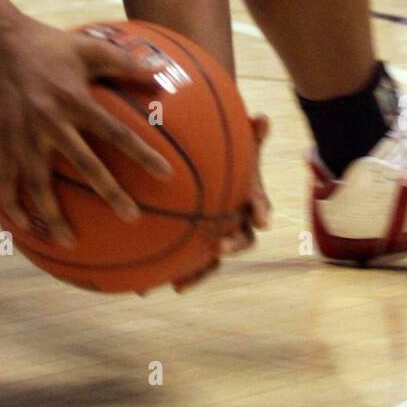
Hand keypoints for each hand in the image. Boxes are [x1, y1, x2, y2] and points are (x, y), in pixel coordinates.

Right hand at [0, 19, 172, 244]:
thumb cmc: (50, 45)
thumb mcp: (90, 48)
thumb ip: (126, 63)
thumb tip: (162, 72)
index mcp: (75, 100)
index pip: (115, 132)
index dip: (141, 153)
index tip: (165, 175)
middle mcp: (51, 122)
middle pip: (84, 165)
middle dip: (109, 193)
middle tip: (131, 217)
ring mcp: (25, 135)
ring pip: (40, 183)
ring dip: (53, 215)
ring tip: (68, 242)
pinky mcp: (4, 140)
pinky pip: (7, 179)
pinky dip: (13, 204)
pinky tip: (22, 228)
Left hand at [172, 115, 270, 292]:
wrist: (211, 165)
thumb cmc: (226, 152)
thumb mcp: (238, 142)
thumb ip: (251, 134)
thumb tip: (263, 118)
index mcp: (249, 201)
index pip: (259, 207)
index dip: (261, 211)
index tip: (261, 219)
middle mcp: (234, 222)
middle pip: (239, 240)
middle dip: (231, 246)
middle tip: (219, 248)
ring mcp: (214, 236)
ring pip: (209, 260)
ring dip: (197, 273)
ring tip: (179, 284)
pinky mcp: (192, 245)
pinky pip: (182, 262)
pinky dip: (167, 273)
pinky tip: (143, 287)